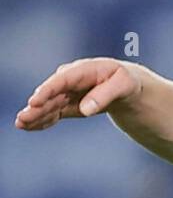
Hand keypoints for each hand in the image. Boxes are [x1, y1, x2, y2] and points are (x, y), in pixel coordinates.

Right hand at [15, 58, 141, 130]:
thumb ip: (105, 95)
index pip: (63, 80)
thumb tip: (85, 109)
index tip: (35, 101)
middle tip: (22, 118)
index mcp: (85, 70)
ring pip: (50, 105)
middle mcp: (72, 80)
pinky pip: (54, 113)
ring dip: (35, 115)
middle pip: (52, 94)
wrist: (126, 85)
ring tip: (20, 124)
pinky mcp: (68, 104)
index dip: (48, 90)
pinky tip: (30, 127)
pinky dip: (43, 120)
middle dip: (37, 106)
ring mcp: (69, 92)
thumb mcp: (124, 85)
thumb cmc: (126, 81)